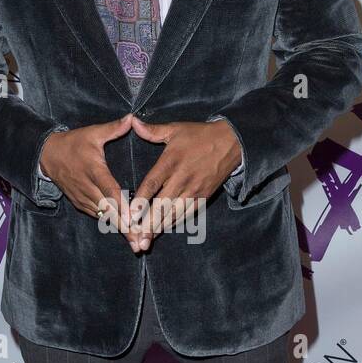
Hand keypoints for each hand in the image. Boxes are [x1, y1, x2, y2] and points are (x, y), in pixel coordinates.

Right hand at [39, 114, 142, 248]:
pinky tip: (125, 234)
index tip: (132, 220)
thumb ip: (113, 128)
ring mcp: (83, 198)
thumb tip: (131, 118)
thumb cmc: (73, 143)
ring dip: (120, 230)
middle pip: (109, 210)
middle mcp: (88, 187)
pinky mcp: (80, 204)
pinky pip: (98, 216)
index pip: (109, 190)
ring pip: (104, 217)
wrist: (47, 156)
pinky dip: (111, 225)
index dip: (121, 206)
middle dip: (125, 227)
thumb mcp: (92, 133)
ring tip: (136, 243)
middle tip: (140, 241)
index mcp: (93, 170)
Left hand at [128, 115, 241, 245]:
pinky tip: (162, 231)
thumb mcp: (176, 128)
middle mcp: (182, 178)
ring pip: (174, 213)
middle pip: (162, 205)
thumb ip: (152, 130)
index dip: (141, 200)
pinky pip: (187, 213)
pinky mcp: (203, 196)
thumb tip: (133, 121)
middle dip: (149, 223)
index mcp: (172, 161)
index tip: (130, 214)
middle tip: (136, 238)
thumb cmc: (200, 135)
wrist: (232, 142)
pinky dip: (174, 223)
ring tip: (146, 241)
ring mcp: (194, 190)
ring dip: (159, 228)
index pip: (152, 183)